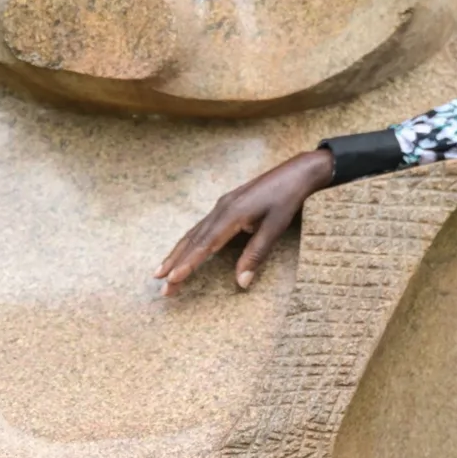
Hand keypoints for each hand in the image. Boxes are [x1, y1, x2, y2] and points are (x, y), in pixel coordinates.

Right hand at [154, 149, 336, 295]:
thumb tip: (242, 283)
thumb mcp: (275, 228)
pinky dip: (188, 241)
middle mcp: (221, 209)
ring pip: (193, 232)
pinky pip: (201, 226)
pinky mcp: (226, 204)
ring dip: (177, 253)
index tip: (172, 280)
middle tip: (160, 285)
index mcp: (232, 214)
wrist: (296, 172)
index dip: (187, 264)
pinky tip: (183, 250)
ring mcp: (222, 205)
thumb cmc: (287, 199)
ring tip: (161, 271)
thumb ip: (256, 255)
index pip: (204, 245)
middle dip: (174, 263)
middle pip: (192, 240)